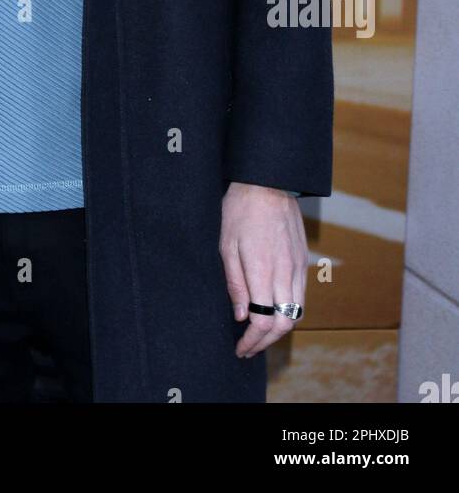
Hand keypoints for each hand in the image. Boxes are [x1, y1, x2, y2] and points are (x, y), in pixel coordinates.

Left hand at [220, 182, 306, 358]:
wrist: (268, 182)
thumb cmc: (240, 210)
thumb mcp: (227, 245)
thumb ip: (236, 284)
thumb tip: (241, 316)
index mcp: (263, 271)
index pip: (263, 321)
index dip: (253, 341)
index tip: (241, 348)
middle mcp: (285, 273)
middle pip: (284, 323)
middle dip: (266, 341)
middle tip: (249, 347)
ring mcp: (298, 267)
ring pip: (297, 312)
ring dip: (279, 328)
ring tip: (260, 333)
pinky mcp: (303, 260)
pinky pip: (301, 295)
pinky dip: (289, 310)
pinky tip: (273, 309)